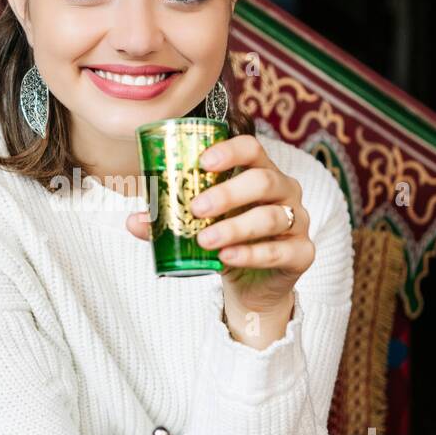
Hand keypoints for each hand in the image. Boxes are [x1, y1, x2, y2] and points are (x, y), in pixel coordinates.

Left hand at [188, 132, 314, 314]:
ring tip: (205, 239)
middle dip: (228, 193)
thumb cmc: (227, 240)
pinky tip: (227, 257)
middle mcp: (285, 192)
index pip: (252, 149)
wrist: (253, 285)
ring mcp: (297, 222)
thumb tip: (133, 220)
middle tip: (196, 208)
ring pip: (271, 217)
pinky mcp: (302, 253)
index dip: (230, 151)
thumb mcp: (199, 226)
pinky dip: (251, 254)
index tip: (202, 163)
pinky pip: (279, 251)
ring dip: (235, 227)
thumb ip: (170, 220)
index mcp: (260, 173)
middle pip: (263, 181)